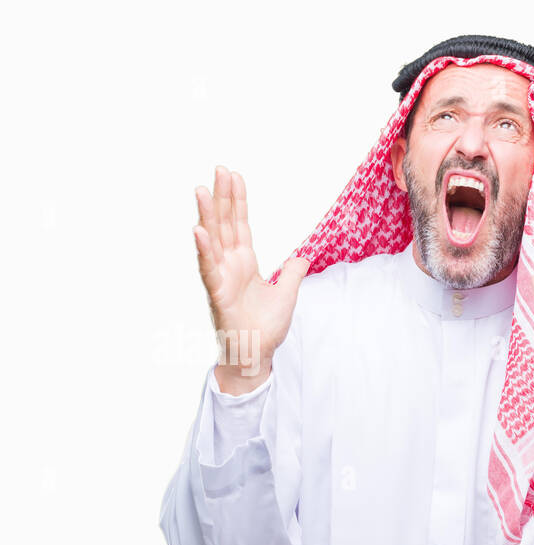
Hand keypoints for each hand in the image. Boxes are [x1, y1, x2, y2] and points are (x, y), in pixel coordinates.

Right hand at [194, 165, 309, 394]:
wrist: (257, 353)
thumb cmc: (266, 327)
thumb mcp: (287, 294)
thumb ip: (292, 273)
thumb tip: (303, 257)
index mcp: (244, 262)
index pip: (240, 225)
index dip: (238, 201)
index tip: (234, 176)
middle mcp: (229, 265)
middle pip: (225, 224)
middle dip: (223, 197)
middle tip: (219, 169)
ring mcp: (221, 277)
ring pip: (213, 241)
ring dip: (208, 216)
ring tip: (202, 190)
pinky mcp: (217, 293)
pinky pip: (209, 269)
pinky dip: (204, 250)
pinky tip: (199, 230)